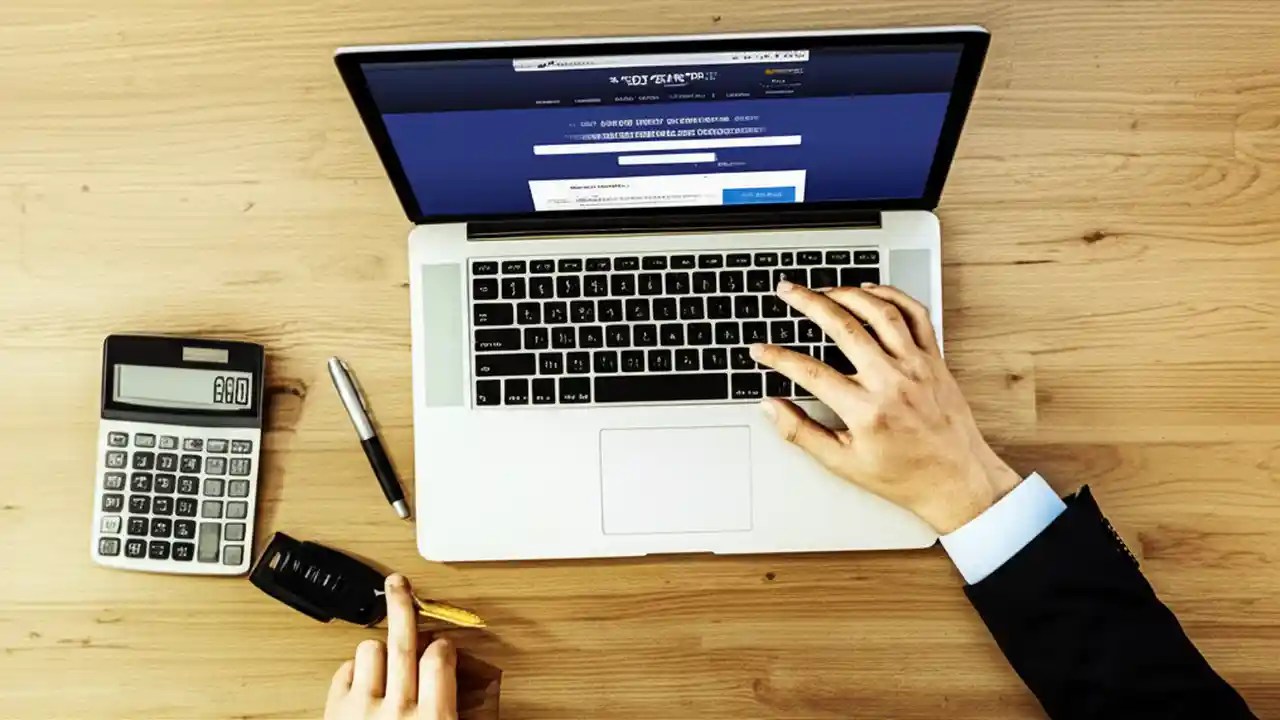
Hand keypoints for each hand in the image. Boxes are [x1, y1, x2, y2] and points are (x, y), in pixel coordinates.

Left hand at [325, 574, 457, 719]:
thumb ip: (471, 714)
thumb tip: (485, 691)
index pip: (439, 662)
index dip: (442, 646)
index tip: (443, 644)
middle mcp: (397, 712)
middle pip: (402, 643)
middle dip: (402, 607)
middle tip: (399, 585)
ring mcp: (362, 711)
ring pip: (370, 651)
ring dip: (380, 650)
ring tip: (386, 660)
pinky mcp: (336, 713)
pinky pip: (344, 671)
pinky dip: (355, 669)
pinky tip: (364, 679)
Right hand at [751, 281, 1020, 533]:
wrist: (958, 481)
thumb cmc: (904, 476)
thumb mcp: (844, 464)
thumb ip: (801, 433)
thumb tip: (771, 407)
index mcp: (866, 411)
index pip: (810, 372)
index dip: (779, 357)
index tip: (760, 349)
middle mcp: (892, 381)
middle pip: (843, 327)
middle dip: (808, 303)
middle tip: (787, 291)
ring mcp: (917, 366)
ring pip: (880, 312)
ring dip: (848, 293)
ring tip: (824, 289)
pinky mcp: (935, 360)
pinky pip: (915, 315)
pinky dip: (892, 296)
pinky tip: (871, 291)